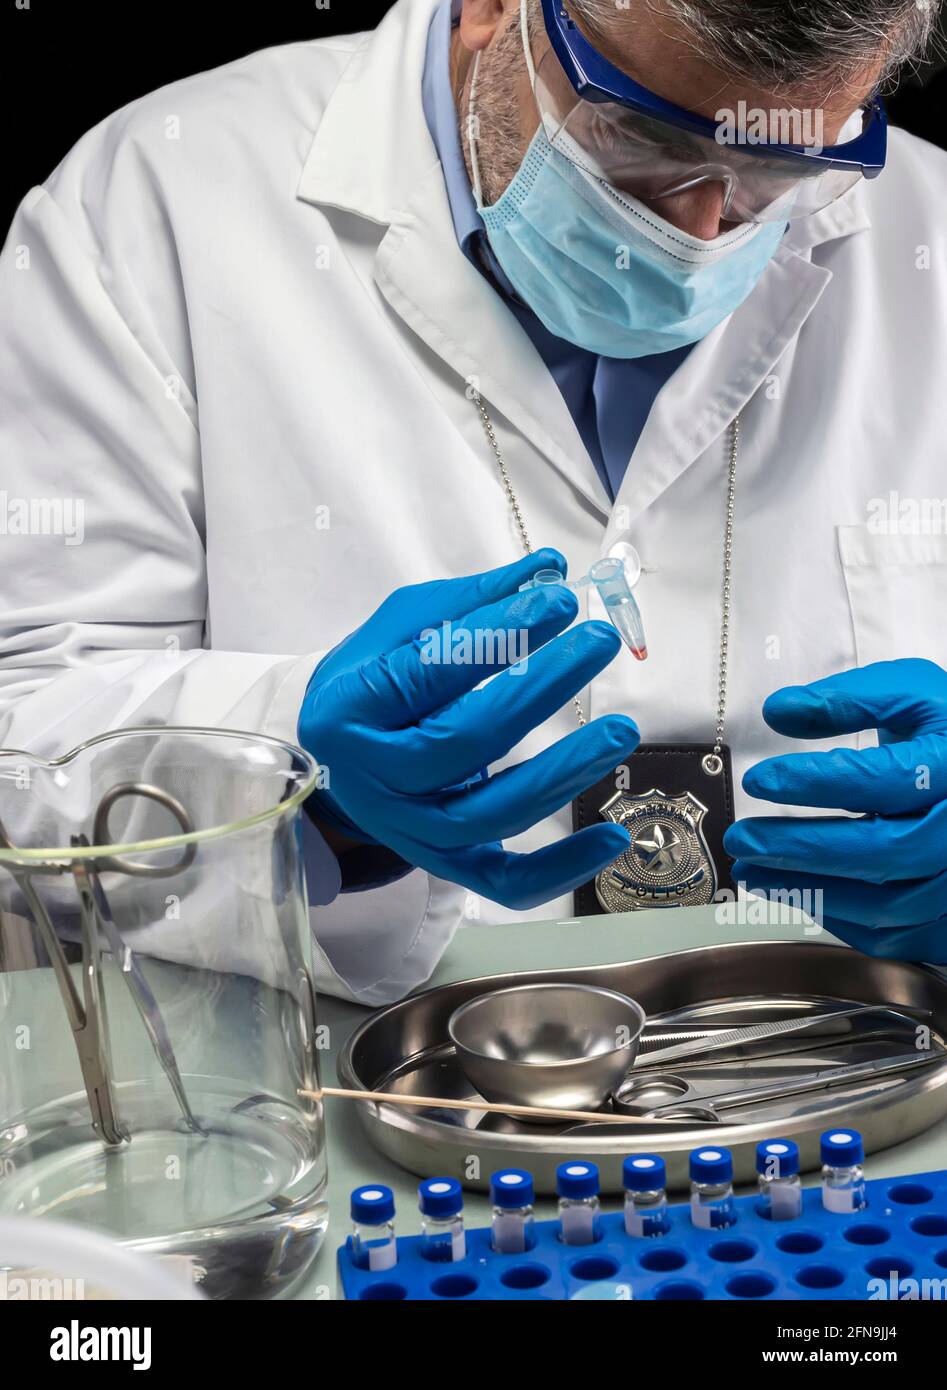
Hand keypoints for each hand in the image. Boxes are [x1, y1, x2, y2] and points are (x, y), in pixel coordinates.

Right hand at [298, 549, 638, 908]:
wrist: (336, 757)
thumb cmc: (373, 680)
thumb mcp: (401, 626)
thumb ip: (474, 601)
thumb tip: (550, 569)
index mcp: (351, 707)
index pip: (427, 673)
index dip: (496, 636)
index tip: (557, 599)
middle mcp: (375, 777)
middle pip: (464, 741)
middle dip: (540, 688)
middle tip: (597, 640)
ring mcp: (410, 829)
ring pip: (491, 813)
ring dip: (563, 772)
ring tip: (620, 728)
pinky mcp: (444, 862)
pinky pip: (503, 883)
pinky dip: (560, 870)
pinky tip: (613, 837)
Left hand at [724, 659, 946, 961]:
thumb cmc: (945, 737)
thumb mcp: (911, 694)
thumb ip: (849, 699)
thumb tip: (780, 710)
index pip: (885, 780)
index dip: (819, 782)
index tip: (760, 780)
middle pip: (884, 852)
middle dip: (802, 849)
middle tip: (742, 839)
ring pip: (888, 905)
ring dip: (810, 890)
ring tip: (752, 869)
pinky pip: (896, 936)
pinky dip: (839, 919)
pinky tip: (796, 893)